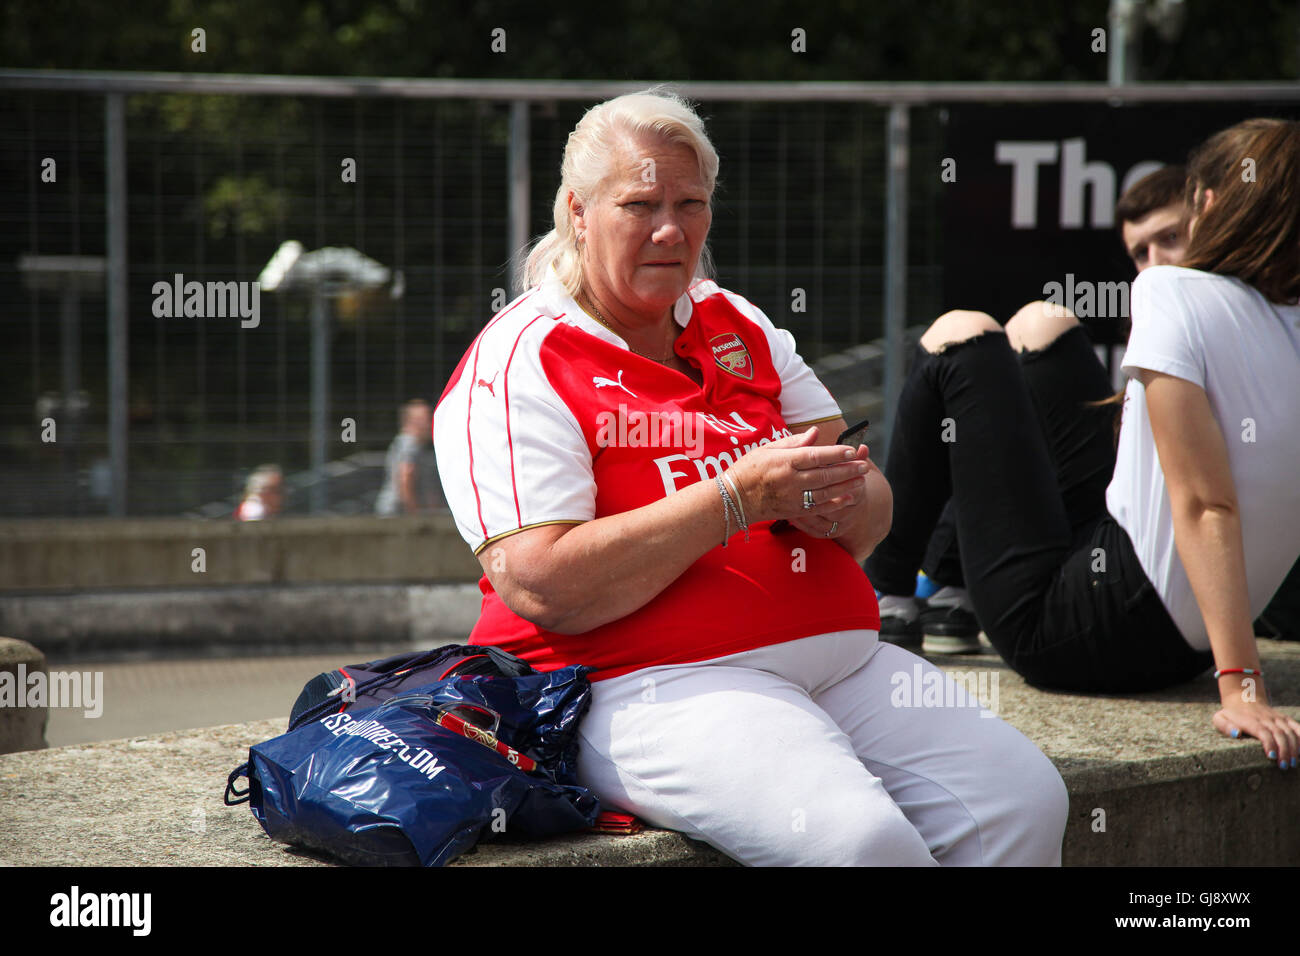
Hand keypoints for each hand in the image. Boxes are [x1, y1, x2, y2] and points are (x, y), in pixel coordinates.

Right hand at [725, 427, 869, 524]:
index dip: (835, 454)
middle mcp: (790, 480)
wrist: (734, 499)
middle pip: (825, 475)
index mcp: (784, 462)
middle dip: (847, 470)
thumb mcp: (767, 449)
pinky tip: (848, 498)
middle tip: (864, 465)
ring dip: (846, 486)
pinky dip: (836, 503)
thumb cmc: (749, 469)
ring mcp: (793, 497)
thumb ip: (793, 442)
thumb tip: (815, 433)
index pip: (815, 456)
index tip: (851, 450)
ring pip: (826, 492)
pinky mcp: (794, 511)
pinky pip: (819, 507)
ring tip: (861, 480)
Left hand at [1213, 699, 1299, 769]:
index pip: (1263, 732)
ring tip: (1293, 763)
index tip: (1272, 757)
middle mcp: (1266, 718)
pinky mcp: (1285, 719)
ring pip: (1290, 732)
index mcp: (1251, 720)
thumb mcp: (1220, 718)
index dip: (1269, 744)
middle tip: (1284, 766)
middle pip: (1279, 734)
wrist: (1244, 699)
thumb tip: (1237, 734)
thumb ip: (1225, 726)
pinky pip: (1297, 727)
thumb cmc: (1231, 714)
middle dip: (1284, 751)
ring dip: (1294, 748)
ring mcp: (1277, 718)